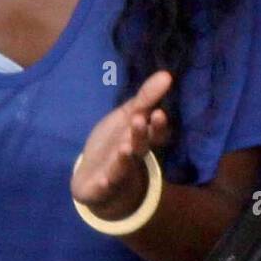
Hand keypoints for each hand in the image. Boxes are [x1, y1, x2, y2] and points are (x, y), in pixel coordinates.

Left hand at [71, 71, 171, 220]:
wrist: (93, 176)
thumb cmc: (114, 141)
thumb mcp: (128, 117)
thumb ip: (146, 99)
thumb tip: (167, 74)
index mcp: (141, 139)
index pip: (154, 132)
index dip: (158, 124)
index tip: (159, 111)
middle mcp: (132, 156)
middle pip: (140, 146)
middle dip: (140, 134)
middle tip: (139, 120)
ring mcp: (117, 172)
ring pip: (124, 165)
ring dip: (125, 157)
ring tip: (125, 148)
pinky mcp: (102, 186)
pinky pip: (104, 186)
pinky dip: (104, 184)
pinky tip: (103, 181)